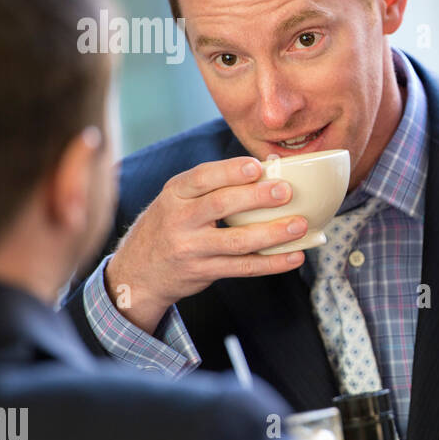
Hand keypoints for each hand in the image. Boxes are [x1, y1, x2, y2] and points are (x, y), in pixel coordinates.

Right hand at [104, 156, 308, 333]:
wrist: (138, 271)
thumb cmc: (171, 224)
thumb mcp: (178, 199)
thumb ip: (213, 185)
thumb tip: (270, 167)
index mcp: (174, 193)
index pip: (202, 177)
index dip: (231, 171)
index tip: (258, 167)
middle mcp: (179, 220)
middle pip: (220, 206)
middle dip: (256, 198)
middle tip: (286, 192)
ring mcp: (191, 249)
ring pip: (236, 241)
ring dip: (272, 234)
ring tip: (300, 225)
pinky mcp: (203, 272)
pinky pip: (243, 268)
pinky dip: (272, 263)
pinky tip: (295, 256)